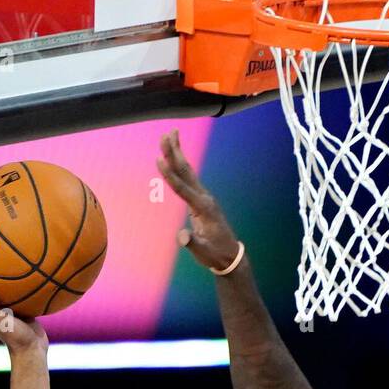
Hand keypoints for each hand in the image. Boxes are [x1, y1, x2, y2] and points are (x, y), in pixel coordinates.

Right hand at [157, 130, 243, 273]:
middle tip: (165, 135)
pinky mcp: (200, 199)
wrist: (229, 255)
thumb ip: (192, 243)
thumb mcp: (203, 252)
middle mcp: (204, 198)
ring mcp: (203, 197)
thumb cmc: (215, 254)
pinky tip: (175, 154)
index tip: (159, 160)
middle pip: (186, 172)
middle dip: (175, 153)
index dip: (170, 175)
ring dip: (178, 153)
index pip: (183, 189)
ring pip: (188, 171)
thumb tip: (182, 237)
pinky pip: (188, 178)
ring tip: (170, 134)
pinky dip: (181, 164)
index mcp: (204, 208)